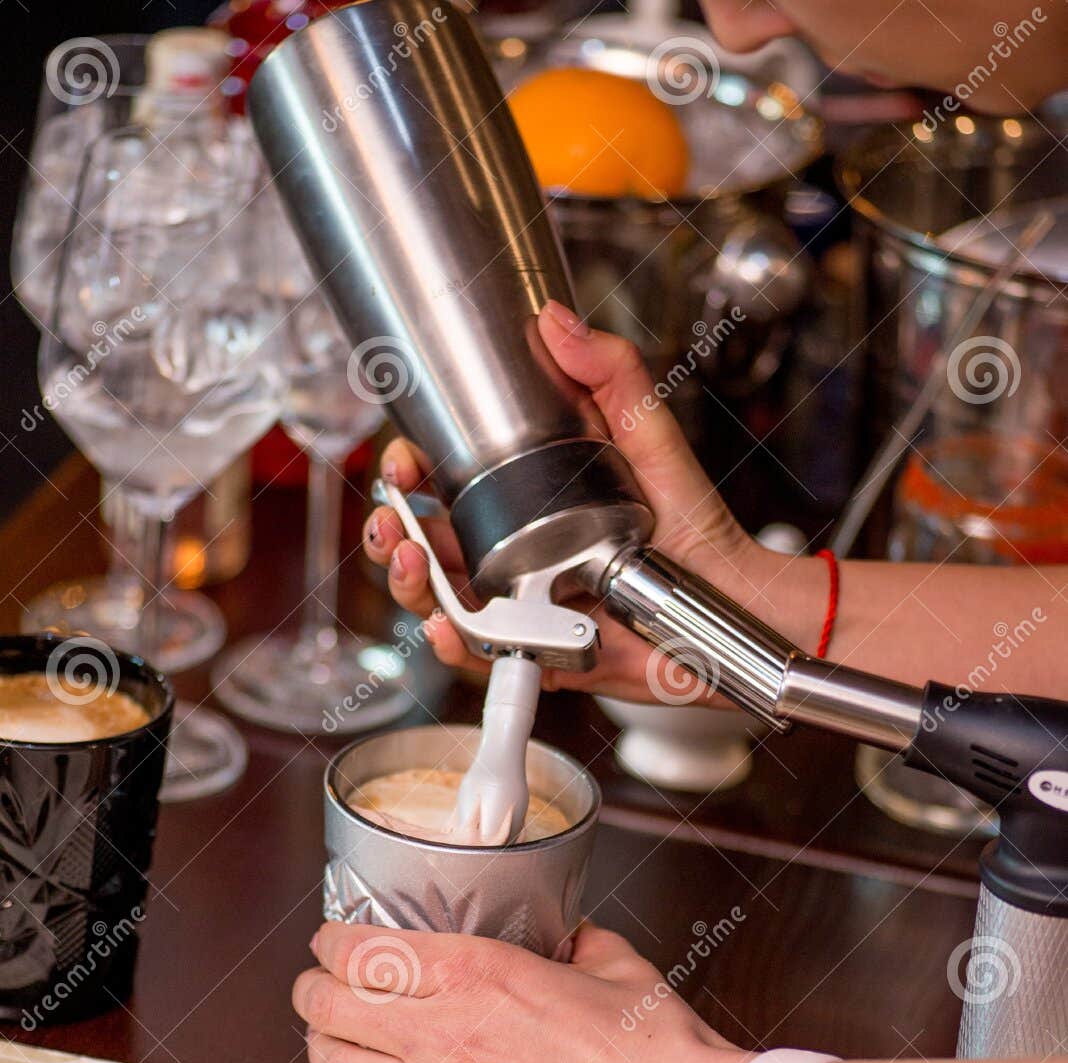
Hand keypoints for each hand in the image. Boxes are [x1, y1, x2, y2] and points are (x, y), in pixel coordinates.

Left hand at [270, 920, 745, 1062]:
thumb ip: (575, 940)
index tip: (332, 944)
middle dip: (313, 989)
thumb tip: (564, 934)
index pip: (366, 948)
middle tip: (317, 988)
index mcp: (478, 971)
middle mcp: (443, 1030)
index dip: (333, 943)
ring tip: (320, 1037)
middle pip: (334, 1003)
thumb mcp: (615, 965)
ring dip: (316, 1045)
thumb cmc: (657, 1048)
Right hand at [363, 301, 813, 701]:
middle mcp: (513, 560)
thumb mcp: (647, 433)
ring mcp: (524, 612)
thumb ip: (609, 373)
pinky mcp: (544, 658)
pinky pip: (487, 658)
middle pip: (427, 551)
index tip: (405, 461)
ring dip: (411, 587)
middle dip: (391, 535)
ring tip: (412, 564)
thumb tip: (556, 319)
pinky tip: (448, 625)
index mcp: (523, 507)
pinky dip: (459, 646)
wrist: (733, 595)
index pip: (444, 491)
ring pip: (442, 605)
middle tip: (392, 519)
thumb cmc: (693, 525)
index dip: (411, 478)